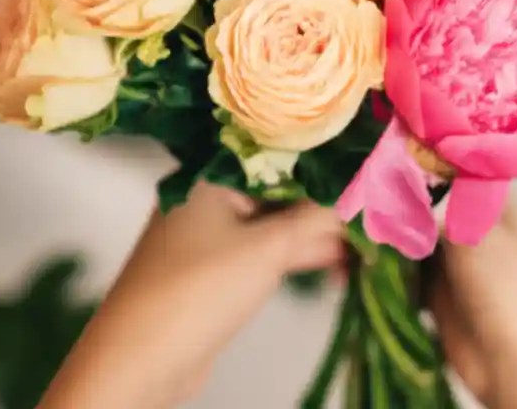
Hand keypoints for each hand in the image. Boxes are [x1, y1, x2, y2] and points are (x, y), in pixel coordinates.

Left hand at [40, 183, 344, 407]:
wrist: (140, 361)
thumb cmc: (197, 291)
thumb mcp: (268, 247)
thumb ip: (317, 216)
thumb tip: (362, 190)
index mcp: (210, 174)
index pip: (279, 154)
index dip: (326, 161)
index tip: (369, 167)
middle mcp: (208, 196)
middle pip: (280, 189)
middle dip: (327, 202)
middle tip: (376, 210)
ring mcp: (211, 236)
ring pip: (276, 224)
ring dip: (318, 233)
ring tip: (368, 241)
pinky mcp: (217, 270)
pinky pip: (267, 252)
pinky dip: (299, 255)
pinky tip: (339, 263)